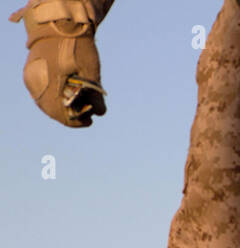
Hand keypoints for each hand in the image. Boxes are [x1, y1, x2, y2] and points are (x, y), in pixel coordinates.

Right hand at [11, 1, 107, 126]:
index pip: (61, 114)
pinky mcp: (30, 74)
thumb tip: (101, 113)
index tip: (90, 121)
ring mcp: (31, 79)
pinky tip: (68, 96)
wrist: (59, 24)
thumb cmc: (76, 46)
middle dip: (70, 115)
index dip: (77, 122)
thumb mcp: (91, 71)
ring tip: (79, 104)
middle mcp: (36, 83)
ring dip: (62, 107)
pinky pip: (40, 93)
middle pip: (52, 111)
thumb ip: (95, 95)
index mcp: (50, 83)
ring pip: (45, 103)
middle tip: (87, 113)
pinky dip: (54, 98)